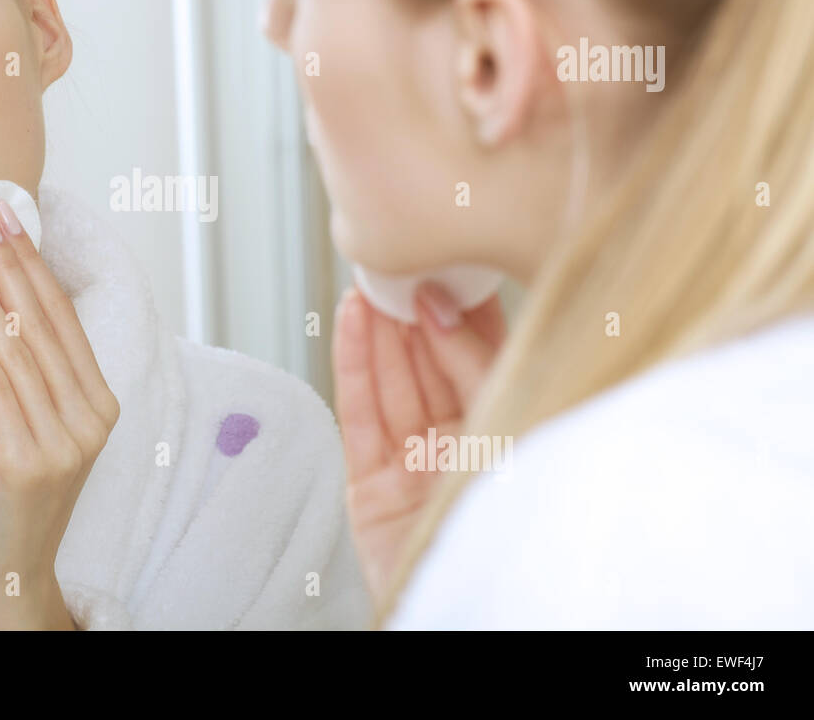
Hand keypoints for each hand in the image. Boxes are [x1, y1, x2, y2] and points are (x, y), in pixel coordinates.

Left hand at [0, 200, 119, 629]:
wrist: (11, 571)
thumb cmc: (11, 492)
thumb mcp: (27, 421)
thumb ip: (24, 371)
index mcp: (102, 403)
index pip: (66, 319)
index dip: (35, 265)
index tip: (8, 220)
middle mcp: (93, 418)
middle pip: (46, 324)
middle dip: (11, 264)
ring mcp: (66, 442)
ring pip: (19, 350)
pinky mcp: (29, 462)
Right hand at [332, 282, 505, 606]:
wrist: (484, 609)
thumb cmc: (520, 527)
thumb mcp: (508, 426)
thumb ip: (473, 365)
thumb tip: (438, 306)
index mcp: (512, 431)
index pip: (485, 356)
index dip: (463, 310)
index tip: (447, 264)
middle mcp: (464, 447)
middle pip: (431, 365)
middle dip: (412, 313)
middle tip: (396, 262)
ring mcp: (415, 466)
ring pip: (393, 383)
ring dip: (378, 330)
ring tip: (368, 280)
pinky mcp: (372, 487)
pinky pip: (361, 415)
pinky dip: (354, 367)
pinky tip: (351, 323)